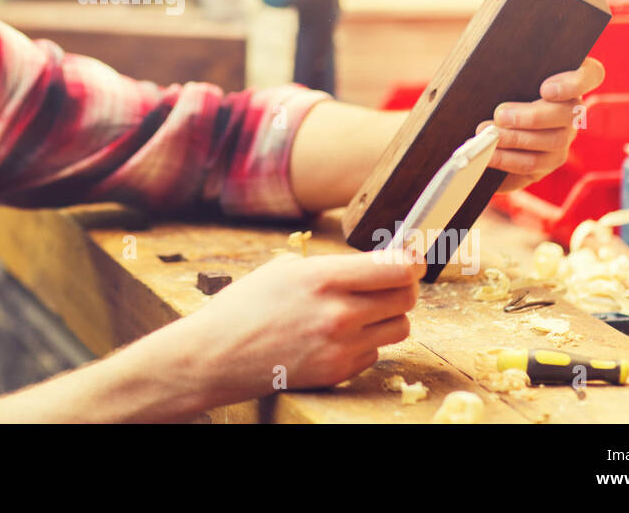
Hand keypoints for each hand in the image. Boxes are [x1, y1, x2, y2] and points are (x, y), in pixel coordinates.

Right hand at [167, 249, 425, 407]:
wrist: (217, 355)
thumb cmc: (244, 307)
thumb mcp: (283, 269)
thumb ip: (330, 267)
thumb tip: (369, 267)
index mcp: (323, 278)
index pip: (396, 268)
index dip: (412, 260)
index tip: (412, 257)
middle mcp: (338, 314)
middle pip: (406, 297)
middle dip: (404, 286)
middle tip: (392, 282)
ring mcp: (340, 347)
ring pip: (399, 328)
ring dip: (389, 315)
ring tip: (365, 309)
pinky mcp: (338, 372)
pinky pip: (374, 352)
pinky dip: (366, 342)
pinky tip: (340, 335)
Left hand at [477, 56, 605, 193]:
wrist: (481, 122)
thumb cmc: (493, 86)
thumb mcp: (499, 74)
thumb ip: (504, 67)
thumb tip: (494, 66)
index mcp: (566, 77)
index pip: (591, 74)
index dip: (575, 82)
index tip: (546, 89)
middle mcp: (572, 108)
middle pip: (569, 113)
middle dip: (532, 117)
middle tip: (500, 115)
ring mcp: (563, 136)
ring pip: (552, 140)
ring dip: (516, 138)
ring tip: (488, 134)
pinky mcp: (547, 160)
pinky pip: (534, 164)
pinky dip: (508, 159)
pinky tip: (488, 155)